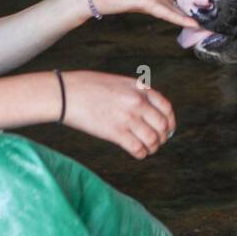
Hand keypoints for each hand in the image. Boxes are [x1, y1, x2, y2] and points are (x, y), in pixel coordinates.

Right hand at [60, 70, 175, 159]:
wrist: (66, 93)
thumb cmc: (88, 86)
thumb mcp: (118, 82)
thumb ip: (135, 93)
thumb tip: (149, 111)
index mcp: (139, 88)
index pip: (166, 108)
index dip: (170, 121)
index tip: (168, 129)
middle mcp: (137, 102)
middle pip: (162, 126)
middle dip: (162, 137)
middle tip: (157, 142)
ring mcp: (127, 117)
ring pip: (152, 139)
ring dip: (152, 147)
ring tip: (148, 149)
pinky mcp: (115, 132)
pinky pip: (137, 148)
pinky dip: (141, 153)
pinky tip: (138, 153)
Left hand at [84, 0, 200, 28]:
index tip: (206, 0)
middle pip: (178, 5)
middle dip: (194, 11)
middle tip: (214, 15)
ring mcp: (151, 1)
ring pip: (175, 10)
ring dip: (190, 17)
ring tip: (207, 25)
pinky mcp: (145, 4)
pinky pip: (165, 10)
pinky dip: (178, 17)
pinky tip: (191, 22)